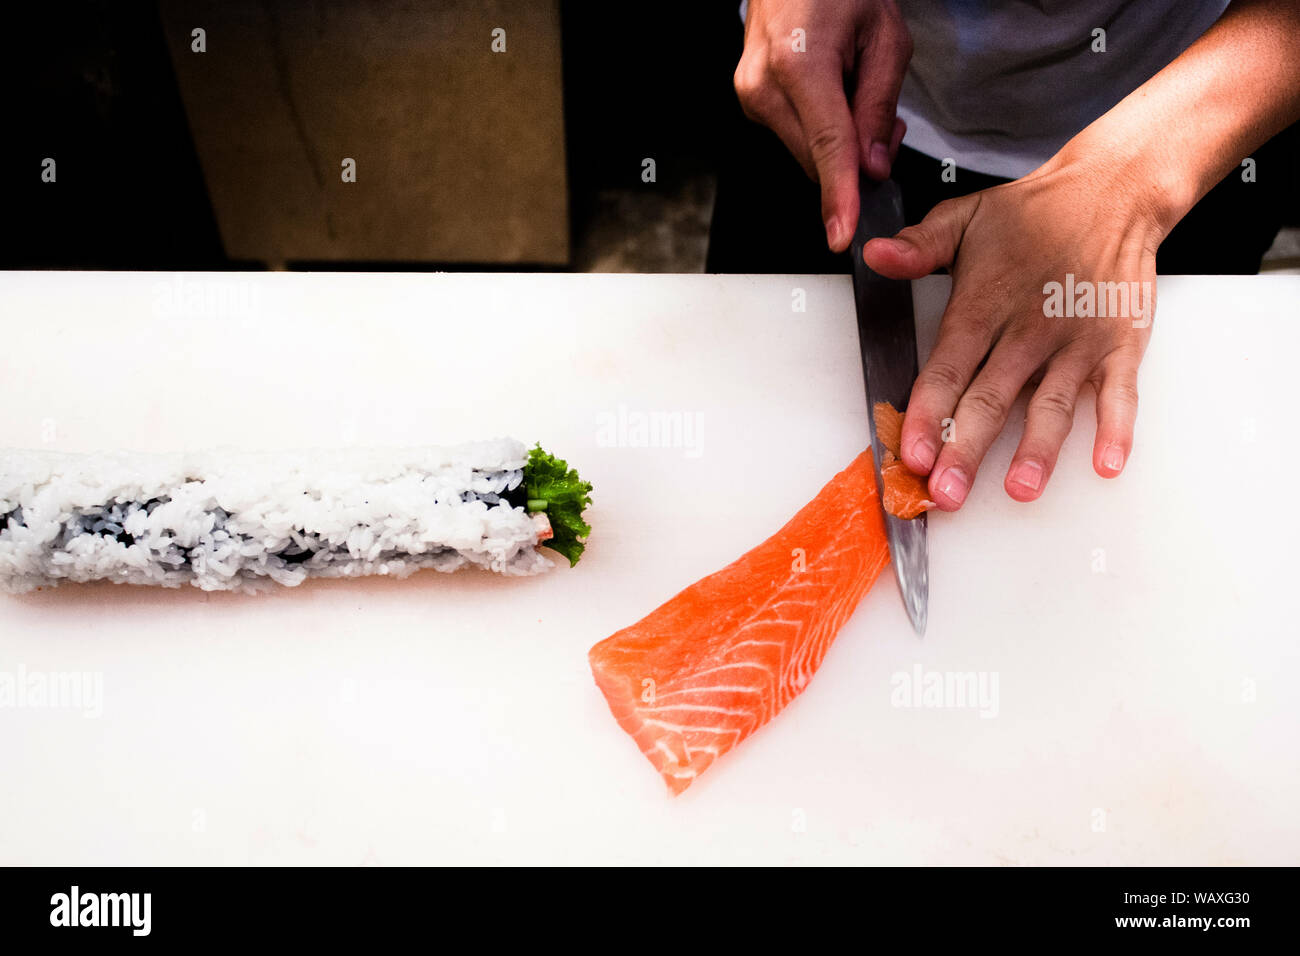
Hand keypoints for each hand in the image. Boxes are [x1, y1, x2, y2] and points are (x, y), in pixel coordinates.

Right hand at [734, 0, 911, 250]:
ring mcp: (750, 93)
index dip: (838, 197)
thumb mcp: (885, 35)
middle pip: (817, 159)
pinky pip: (793, 136)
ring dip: (838, 143)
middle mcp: (764, 84)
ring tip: (855, 92)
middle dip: (855, 158)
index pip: (826, 148)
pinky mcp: (749, 100)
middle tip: (884, 124)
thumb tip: (873, 166)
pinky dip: (819, 129)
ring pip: (805, 153)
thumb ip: (880, 106)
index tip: (841, 234)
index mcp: (800, 63)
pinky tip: (831, 95)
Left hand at [862, 147, 1164, 508]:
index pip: (948, 368)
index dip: (928, 413)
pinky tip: (1105, 464)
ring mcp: (1076, 341)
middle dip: (966, 450)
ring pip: (1052, 405)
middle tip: (947, 493)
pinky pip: (1120, 393)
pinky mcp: (1119, 345)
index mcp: (984, 306)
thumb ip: (919, 246)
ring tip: (1020, 490)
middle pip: (991, 400)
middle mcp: (1029, 330)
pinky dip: (1116, 429)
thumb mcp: (965, 218)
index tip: (911, 454)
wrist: (1113, 190)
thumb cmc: (1032, 212)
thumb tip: (875, 254)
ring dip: (1037, 450)